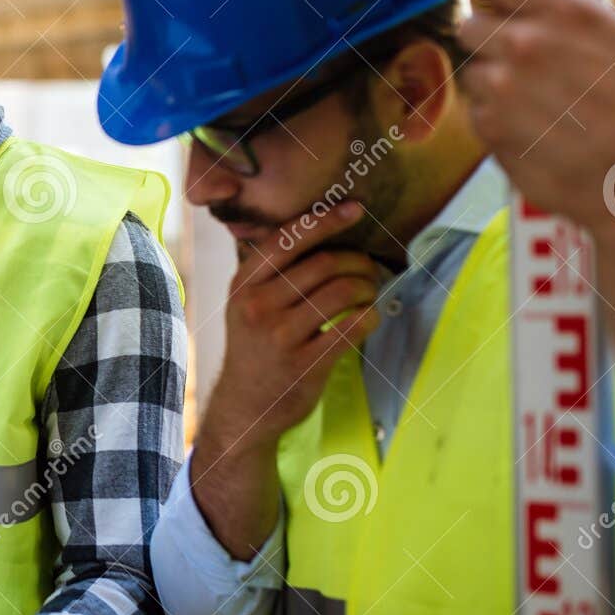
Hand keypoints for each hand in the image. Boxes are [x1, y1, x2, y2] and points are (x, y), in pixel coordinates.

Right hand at [207, 200, 382, 445]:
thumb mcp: (246, 305)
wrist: (244, 406)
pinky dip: (370, 316)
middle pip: (322, 264)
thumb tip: (320, 231)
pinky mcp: (303, 364)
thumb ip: (272, 273)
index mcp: (243, 285)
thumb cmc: (253, 348)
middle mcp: (257, 306)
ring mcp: (280, 336)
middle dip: (357, 261)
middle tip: (371, 268)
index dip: (325, 220)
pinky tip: (370, 317)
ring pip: (341, 292)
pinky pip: (351, 327)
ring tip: (370, 292)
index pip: (287, 239)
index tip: (354, 209)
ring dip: (366, 287)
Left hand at [461, 0, 614, 249]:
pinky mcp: (488, 127)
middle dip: (488, 39)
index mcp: (565, 11)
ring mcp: (501, 88)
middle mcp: (525, 43)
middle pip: (469, 25)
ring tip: (535, 104)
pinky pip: (478, 112)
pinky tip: (531, 129)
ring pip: (474, 72)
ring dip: (494, 84)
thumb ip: (580, 16)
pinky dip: (496, 120)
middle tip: (514, 57)